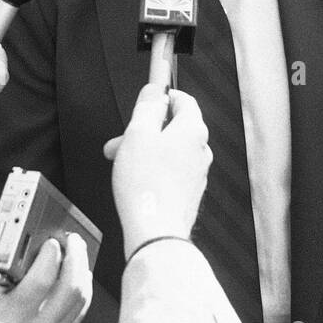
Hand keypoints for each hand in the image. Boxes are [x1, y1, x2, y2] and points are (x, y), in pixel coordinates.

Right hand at [0, 234, 92, 322]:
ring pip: (80, 299)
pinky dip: (83, 291)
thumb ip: (0, 275)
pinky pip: (79, 313)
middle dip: (76, 257)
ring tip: (78, 254)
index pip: (42, 278)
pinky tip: (80, 278)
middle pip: (70, 286)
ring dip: (83, 271)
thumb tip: (20, 253)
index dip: (51, 254)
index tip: (51, 242)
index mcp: (14, 314)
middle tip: (73, 240)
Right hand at [103, 85, 210, 259]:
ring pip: (169, 150)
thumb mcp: (138, 133)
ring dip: (145, 150)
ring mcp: (197, 172)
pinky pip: (170, 170)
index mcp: (193, 130)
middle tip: (123, 139)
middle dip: (145, 129)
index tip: (147, 99)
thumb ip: (147, 107)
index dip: (163, 96)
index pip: (184, 99)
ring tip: (122, 162)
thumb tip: (154, 92)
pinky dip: (153, 169)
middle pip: (173, 127)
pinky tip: (134, 179)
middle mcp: (201, 149)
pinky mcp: (189, 191)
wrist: (156, 230)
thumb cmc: (147, 185)